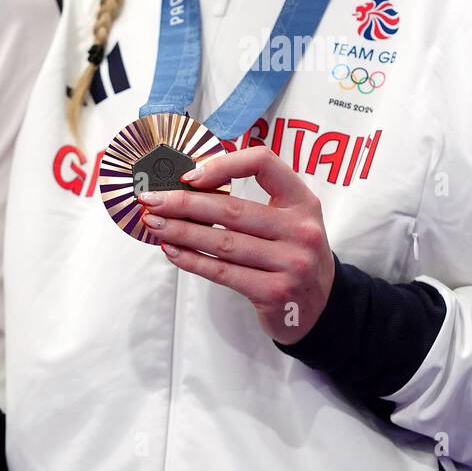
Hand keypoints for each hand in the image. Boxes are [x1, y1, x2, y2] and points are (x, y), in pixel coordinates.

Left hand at [137, 146, 335, 345]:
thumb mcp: (290, 219)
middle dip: (184, 203)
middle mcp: (300, 230)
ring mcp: (290, 263)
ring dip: (181, 232)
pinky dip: (192, 260)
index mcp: (303, 201)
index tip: (190, 176)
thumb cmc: (293, 253)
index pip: (264, 164)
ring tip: (155, 224)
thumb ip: (254, 201)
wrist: (320, 306)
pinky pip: (223, 272)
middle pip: (232, 210)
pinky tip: (172, 251)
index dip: (224, 165)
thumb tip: (191, 187)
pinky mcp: (274, 292)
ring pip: (222, 242)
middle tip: (152, 200)